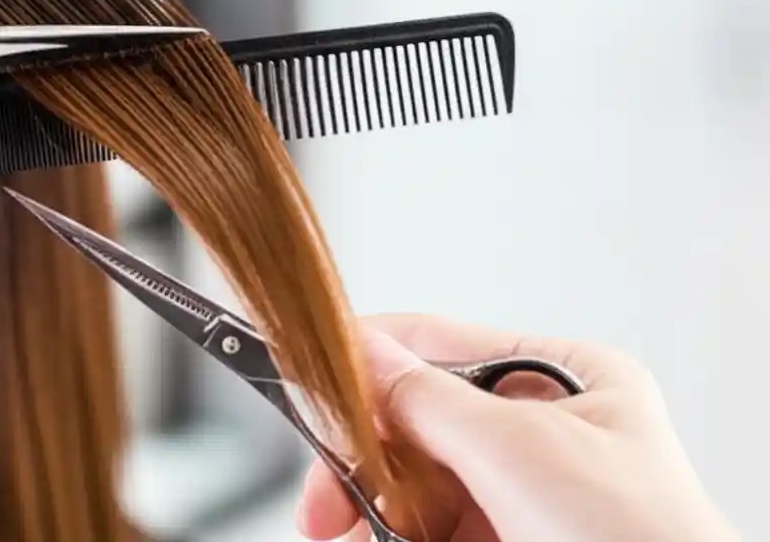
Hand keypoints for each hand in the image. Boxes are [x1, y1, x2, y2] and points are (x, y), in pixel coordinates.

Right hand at [296, 314, 737, 540]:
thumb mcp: (520, 451)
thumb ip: (427, 398)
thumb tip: (356, 348)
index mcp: (564, 378)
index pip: (440, 344)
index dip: (366, 356)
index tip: (302, 372)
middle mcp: (543, 428)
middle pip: (416, 420)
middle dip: (362, 458)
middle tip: (321, 502)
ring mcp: (524, 492)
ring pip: (415, 482)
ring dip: (372, 508)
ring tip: (343, 534)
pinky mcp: (506, 540)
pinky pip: (429, 526)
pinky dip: (394, 533)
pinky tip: (372, 540)